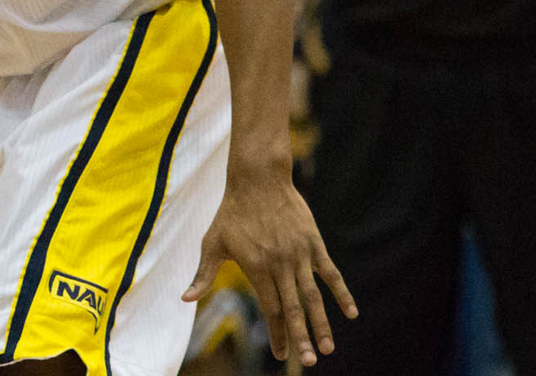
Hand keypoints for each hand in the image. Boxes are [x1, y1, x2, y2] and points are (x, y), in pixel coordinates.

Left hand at [185, 171, 355, 366]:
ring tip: (329, 348)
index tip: (280, 355)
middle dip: (300, 338)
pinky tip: (351, 313)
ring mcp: (299, 255)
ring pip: (313, 296)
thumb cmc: (232, 212)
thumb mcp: (212, 243)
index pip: (270, 309)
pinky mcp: (313, 244)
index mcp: (255, 268)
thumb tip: (185, 299)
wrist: (258, 179)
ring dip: (322, 324)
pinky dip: (341, 293)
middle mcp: (279, 265)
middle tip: (309, 362)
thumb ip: (203, 275)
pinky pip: (331, 273)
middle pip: (292, 309)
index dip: (276, 333)